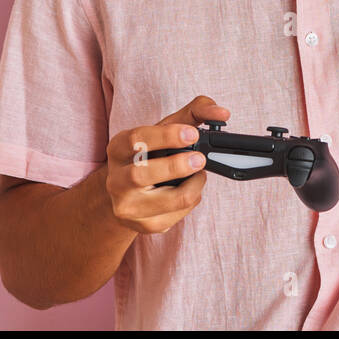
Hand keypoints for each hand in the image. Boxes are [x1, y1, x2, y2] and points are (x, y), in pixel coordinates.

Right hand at [103, 95, 230, 234]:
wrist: (129, 194)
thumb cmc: (152, 155)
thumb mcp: (166, 129)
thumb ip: (194, 113)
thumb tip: (222, 113)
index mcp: (118, 149)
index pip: (137, 140)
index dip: (166, 136)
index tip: (192, 134)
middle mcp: (116, 179)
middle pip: (141, 175)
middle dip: (176, 166)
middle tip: (200, 160)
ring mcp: (127, 206)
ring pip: (165, 201)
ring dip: (191, 187)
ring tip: (199, 174)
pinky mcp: (143, 226)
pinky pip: (176, 215)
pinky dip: (191, 200)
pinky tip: (189, 190)